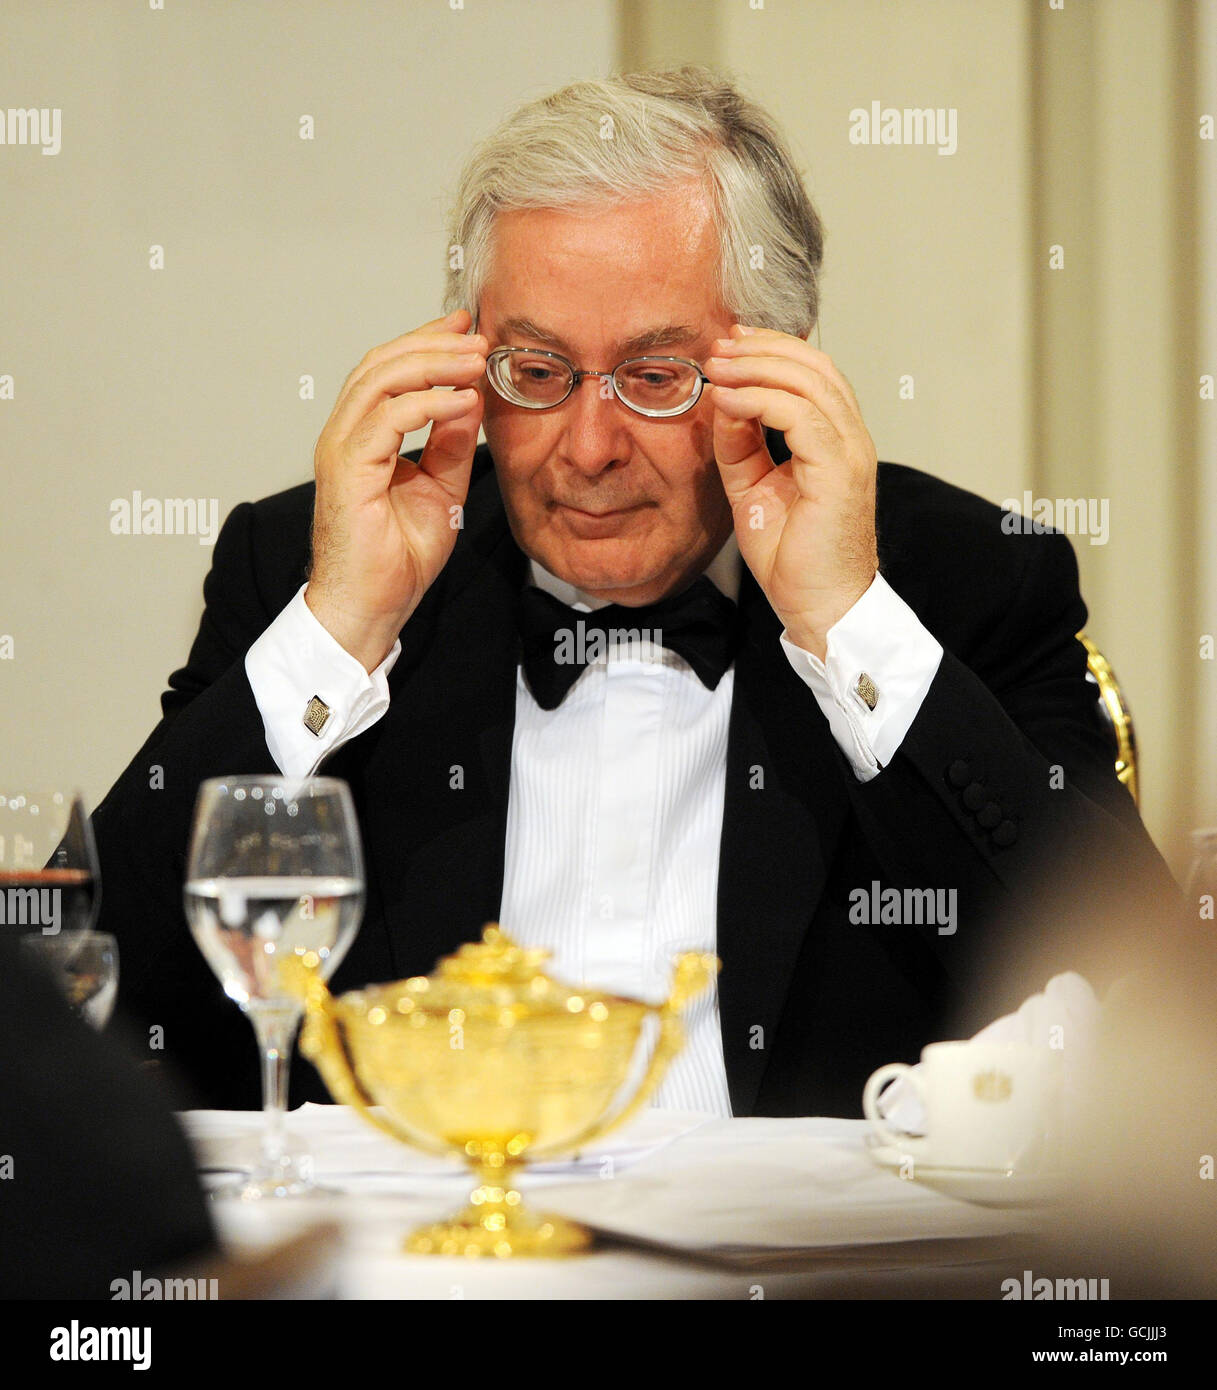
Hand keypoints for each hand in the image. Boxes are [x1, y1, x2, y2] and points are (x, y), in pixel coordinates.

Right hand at [307, 309, 485, 669]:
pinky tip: (462, 400)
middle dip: (433, 342)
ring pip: (381, 381)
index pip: (390, 370)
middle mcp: (345, 434)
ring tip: (477, 359)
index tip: (467, 327)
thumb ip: (451, 444)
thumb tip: (469, 398)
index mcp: (363, 435)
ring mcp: (341, 449)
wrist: (372, 606)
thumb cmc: (397, 559)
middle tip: (478, 336)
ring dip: (433, 363)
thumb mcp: (441, 489)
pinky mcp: (349, 470)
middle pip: (383, 363)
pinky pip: (388, 420)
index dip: (427, 341)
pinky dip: (428, 403)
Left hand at [705, 325, 878, 660]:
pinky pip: (800, 416)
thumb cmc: (794, 558)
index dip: (773, 350)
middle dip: (763, 348)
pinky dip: (760, 401)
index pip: (814, 373)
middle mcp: (851, 439)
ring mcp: (849, 453)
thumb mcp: (753, 488)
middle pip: (816, 365)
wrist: (818, 606)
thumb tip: (722, 403)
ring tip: (718, 367)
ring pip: (810, 382)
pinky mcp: (839, 472)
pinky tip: (729, 401)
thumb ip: (740, 446)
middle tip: (719, 346)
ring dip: (757, 368)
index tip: (730, 345)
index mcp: (836, 440)